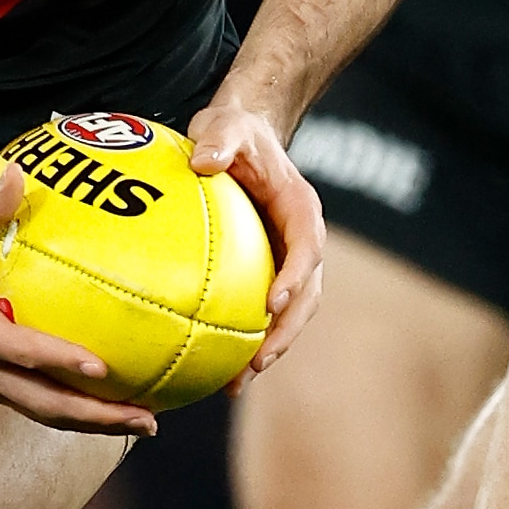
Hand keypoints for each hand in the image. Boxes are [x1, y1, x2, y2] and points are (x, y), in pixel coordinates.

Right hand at [0, 174, 159, 435]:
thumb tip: (22, 175)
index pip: (22, 352)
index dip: (61, 361)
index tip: (102, 369)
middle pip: (41, 403)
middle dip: (94, 416)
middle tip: (145, 419)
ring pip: (42, 412)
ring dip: (91, 422)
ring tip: (142, 421)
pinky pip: (36, 402)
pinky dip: (74, 409)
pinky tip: (112, 404)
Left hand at [189, 97, 326, 372]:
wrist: (241, 138)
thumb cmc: (234, 132)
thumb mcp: (227, 125)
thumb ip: (219, 140)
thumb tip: (202, 162)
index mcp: (300, 210)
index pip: (307, 247)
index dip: (295, 276)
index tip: (274, 301)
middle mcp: (300, 242)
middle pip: (306, 295)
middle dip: (286, 331)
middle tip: (258, 362)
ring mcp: (285, 261)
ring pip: (289, 314)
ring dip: (269, 348)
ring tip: (237, 382)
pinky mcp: (265, 273)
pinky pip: (261, 312)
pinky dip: (246, 341)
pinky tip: (214, 369)